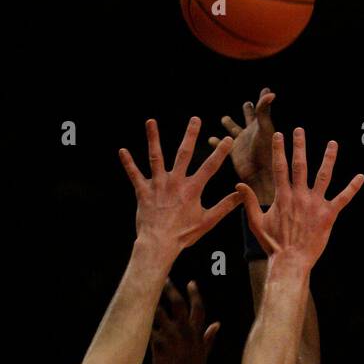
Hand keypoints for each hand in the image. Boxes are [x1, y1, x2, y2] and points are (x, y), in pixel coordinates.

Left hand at [119, 118, 240, 260]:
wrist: (159, 244)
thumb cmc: (183, 234)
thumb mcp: (208, 221)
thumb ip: (225, 206)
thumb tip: (241, 195)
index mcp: (192, 189)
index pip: (210, 167)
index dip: (221, 152)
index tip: (228, 140)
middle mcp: (175, 182)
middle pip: (184, 154)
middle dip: (190, 135)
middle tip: (195, 119)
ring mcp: (158, 185)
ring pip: (156, 157)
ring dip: (153, 138)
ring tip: (150, 121)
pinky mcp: (143, 191)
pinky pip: (134, 175)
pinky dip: (128, 163)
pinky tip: (122, 151)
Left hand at [151, 279, 219, 363]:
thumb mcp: (204, 353)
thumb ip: (209, 337)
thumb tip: (217, 324)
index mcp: (196, 332)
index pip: (198, 308)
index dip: (195, 294)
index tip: (190, 283)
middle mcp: (184, 332)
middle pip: (178, 304)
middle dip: (171, 290)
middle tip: (164, 279)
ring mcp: (171, 337)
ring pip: (160, 312)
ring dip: (153, 302)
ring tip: (145, 294)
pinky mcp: (158, 344)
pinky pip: (149, 327)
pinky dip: (143, 321)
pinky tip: (135, 315)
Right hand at [208, 88, 275, 202]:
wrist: (260, 174)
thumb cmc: (266, 151)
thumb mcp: (264, 128)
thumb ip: (264, 110)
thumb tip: (270, 92)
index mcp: (260, 124)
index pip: (262, 107)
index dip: (263, 98)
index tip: (266, 89)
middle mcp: (251, 132)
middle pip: (248, 117)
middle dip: (248, 110)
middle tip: (247, 103)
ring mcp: (241, 142)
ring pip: (233, 130)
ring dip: (229, 124)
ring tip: (224, 118)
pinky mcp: (233, 152)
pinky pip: (222, 145)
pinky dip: (216, 142)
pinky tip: (210, 139)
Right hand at [236, 129, 363, 268]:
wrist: (290, 261)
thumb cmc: (273, 244)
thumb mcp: (256, 223)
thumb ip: (248, 202)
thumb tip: (238, 185)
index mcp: (282, 197)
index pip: (279, 167)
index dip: (279, 149)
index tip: (279, 135)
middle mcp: (299, 196)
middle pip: (300, 165)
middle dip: (299, 146)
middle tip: (300, 129)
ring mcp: (315, 204)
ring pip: (323, 176)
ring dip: (328, 158)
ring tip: (332, 144)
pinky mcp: (329, 215)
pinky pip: (343, 198)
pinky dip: (352, 187)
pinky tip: (361, 177)